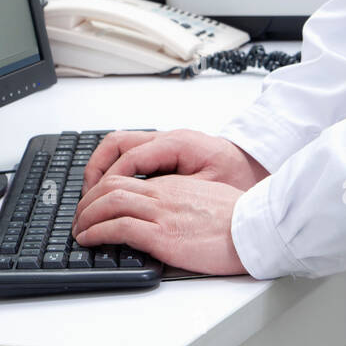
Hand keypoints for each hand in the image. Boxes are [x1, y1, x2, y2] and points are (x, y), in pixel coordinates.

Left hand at [72, 173, 246, 274]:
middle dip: (87, 202)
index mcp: (172, 186)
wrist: (254, 228)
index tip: (93, 206)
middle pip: (110, 187)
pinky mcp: (163, 235)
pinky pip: (119, 227)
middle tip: (78, 218)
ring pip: (109, 202)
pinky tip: (89, 240)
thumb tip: (168, 218)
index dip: (102, 191)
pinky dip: (98, 232)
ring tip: (78, 231)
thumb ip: (181, 205)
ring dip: (86, 217)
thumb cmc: (237, 220)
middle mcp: (163, 194)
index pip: (125, 179)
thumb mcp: (204, 203)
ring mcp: (162, 213)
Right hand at [81, 128, 268, 196]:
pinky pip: (131, 155)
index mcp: (176, 144)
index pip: (129, 157)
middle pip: (116, 143)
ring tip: (93, 196)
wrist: (258, 164)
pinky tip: (113, 191)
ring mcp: (164, 144)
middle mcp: (167, 138)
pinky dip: (116, 170)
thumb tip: (144, 206)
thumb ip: (177, 194)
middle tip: (86, 198)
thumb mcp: (210, 188)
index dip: (108, 181)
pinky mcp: (166, 153)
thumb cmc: (240, 176)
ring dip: (103, 168)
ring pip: (120, 146)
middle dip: (96, 170)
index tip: (96, 203)